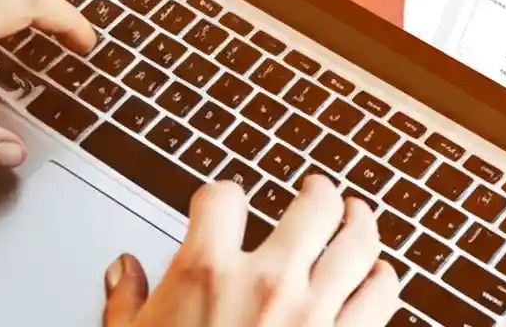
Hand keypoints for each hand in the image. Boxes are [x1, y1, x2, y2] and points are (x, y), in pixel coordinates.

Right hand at [102, 177, 400, 326]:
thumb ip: (126, 304)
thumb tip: (124, 271)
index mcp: (206, 273)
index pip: (222, 197)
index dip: (222, 194)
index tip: (225, 199)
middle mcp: (267, 282)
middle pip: (312, 206)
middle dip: (318, 192)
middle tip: (318, 191)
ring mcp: (312, 314)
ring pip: (359, 242)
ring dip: (361, 224)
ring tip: (358, 216)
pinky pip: (381, 298)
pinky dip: (382, 280)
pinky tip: (376, 276)